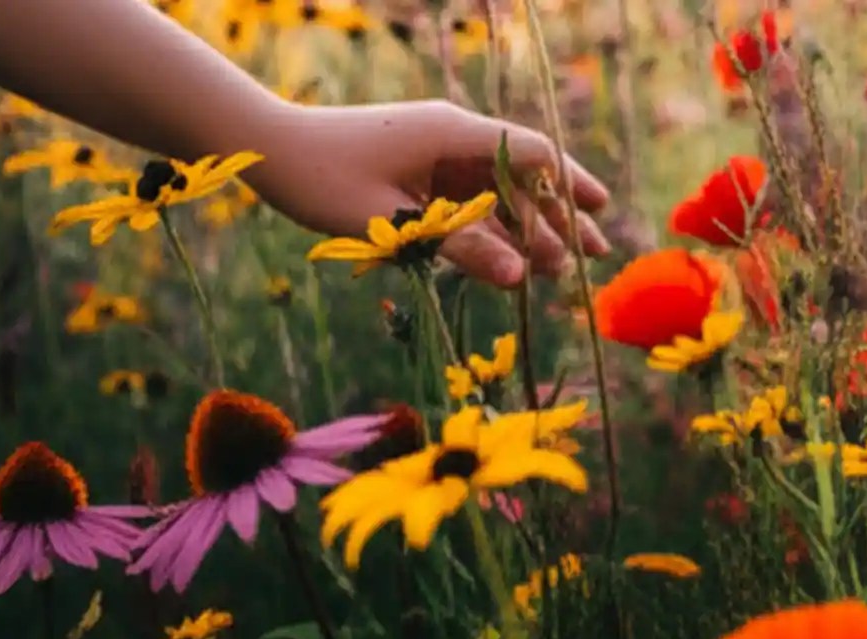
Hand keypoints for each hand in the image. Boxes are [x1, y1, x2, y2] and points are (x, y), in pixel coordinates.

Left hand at [245, 100, 612, 285]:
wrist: (266, 148)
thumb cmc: (321, 179)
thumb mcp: (394, 220)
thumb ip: (461, 245)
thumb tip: (521, 275)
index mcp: (452, 134)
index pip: (532, 155)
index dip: (570, 185)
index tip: (600, 216)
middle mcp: (451, 138)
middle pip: (522, 176)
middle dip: (560, 216)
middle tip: (594, 257)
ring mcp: (434, 153)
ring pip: (497, 192)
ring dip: (527, 227)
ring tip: (556, 268)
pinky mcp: (416, 170)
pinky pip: (468, 199)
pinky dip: (491, 227)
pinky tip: (510, 258)